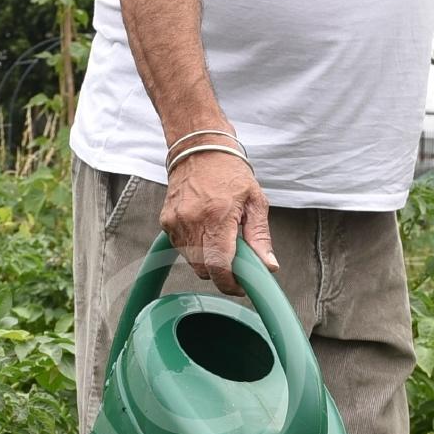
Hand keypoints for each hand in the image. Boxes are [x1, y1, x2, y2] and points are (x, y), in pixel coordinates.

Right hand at [162, 145, 275, 293]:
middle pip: (204, 270)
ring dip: (208, 259)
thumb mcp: (255, 201)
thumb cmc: (229, 170)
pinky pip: (181, 249)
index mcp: (217, 216)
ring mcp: (176, 222)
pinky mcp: (166, 221)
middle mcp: (192, 221)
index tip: (241, 285)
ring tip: (220, 237)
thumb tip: (268, 266)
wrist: (199, 148)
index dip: (230, 284)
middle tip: (236, 260)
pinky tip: (205, 229)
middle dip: (221, 272)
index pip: (219, 267)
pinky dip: (195, 248)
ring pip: (192, 262)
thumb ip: (260, 237)